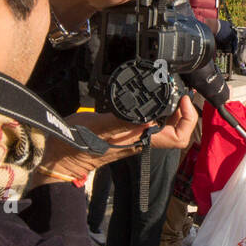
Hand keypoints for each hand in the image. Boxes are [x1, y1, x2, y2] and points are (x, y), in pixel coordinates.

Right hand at [29, 98, 197, 187]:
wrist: (57, 153)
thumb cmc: (77, 142)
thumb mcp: (101, 126)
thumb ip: (124, 121)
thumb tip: (148, 117)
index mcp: (140, 141)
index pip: (178, 137)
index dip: (187, 118)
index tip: (183, 98)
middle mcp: (141, 141)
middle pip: (176, 130)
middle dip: (183, 110)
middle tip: (179, 91)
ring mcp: (133, 138)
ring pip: (163, 126)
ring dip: (171, 110)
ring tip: (169, 92)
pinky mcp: (123, 134)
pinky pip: (148, 122)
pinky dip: (154, 109)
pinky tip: (146, 98)